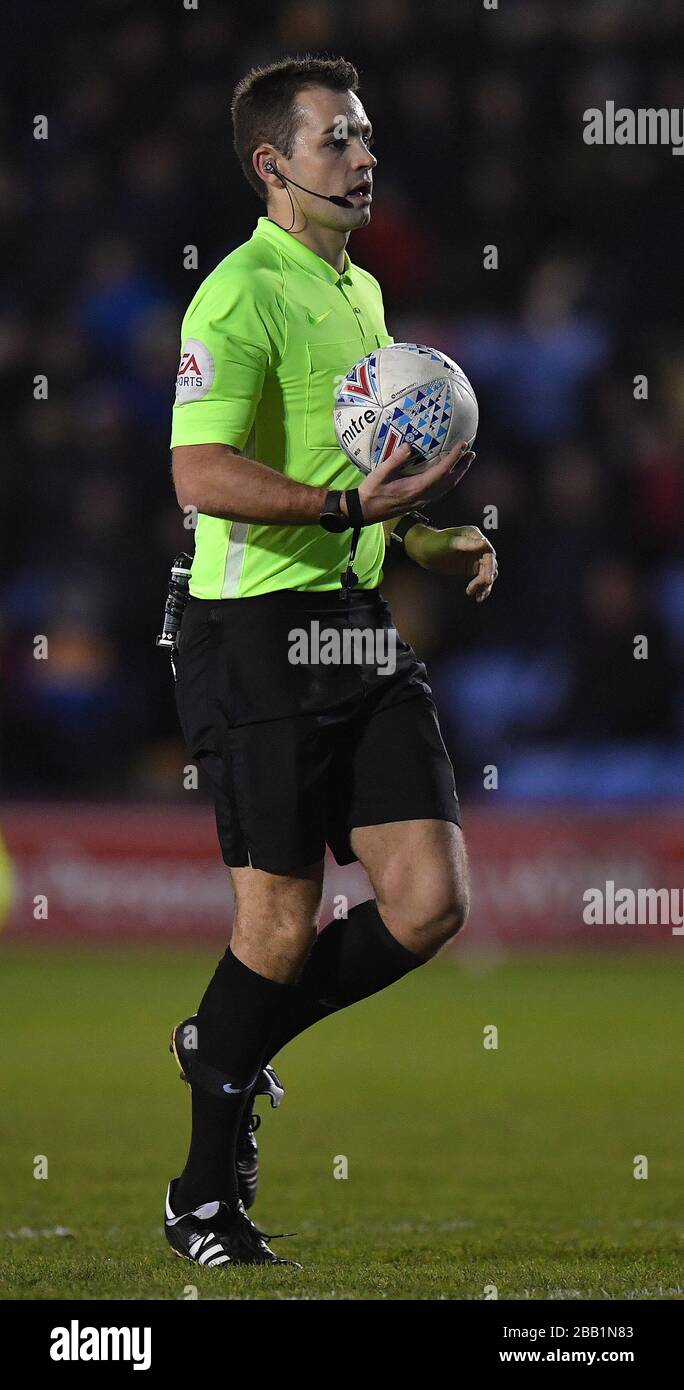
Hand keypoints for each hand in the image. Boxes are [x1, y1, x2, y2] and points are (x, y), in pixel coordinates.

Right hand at [344, 440, 474, 524]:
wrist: (365, 511)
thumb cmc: (372, 491)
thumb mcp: (381, 472)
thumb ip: (397, 459)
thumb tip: (409, 445)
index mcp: (416, 488)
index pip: (442, 471)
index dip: (454, 458)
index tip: (463, 445)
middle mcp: (423, 496)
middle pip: (450, 482)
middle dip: (462, 468)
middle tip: (471, 454)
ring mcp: (422, 501)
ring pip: (446, 488)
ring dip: (457, 475)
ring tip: (464, 463)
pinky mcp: (419, 503)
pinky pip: (440, 492)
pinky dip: (448, 482)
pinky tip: (448, 475)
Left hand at [405, 523, 497, 601]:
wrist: (423, 550)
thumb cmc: (434, 542)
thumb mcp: (449, 543)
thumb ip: (466, 543)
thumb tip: (484, 542)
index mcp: (474, 536)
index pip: (488, 552)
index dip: (489, 565)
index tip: (487, 579)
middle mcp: (478, 546)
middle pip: (490, 564)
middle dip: (487, 576)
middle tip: (482, 586)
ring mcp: (475, 557)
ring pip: (488, 572)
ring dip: (485, 585)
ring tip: (478, 596)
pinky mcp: (471, 567)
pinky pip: (481, 578)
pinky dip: (481, 588)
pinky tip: (477, 596)